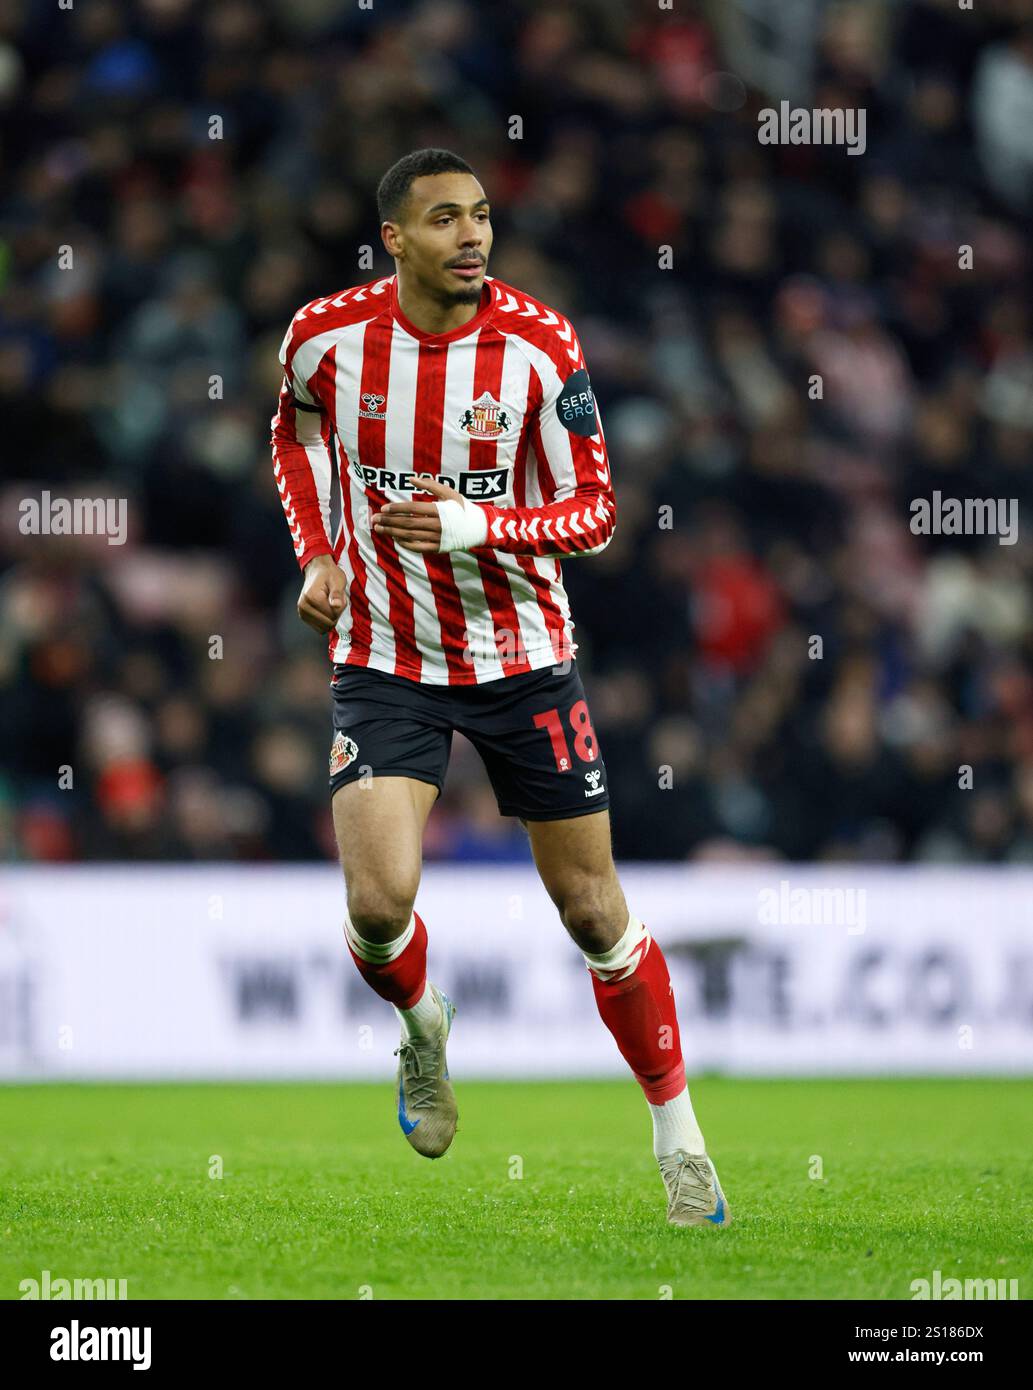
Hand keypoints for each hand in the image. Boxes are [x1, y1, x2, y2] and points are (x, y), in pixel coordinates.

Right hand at [297, 553, 346, 632]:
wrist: (316, 570)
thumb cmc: (329, 574)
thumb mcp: (337, 580)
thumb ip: (337, 594)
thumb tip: (336, 605)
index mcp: (312, 598)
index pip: (333, 615)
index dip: (340, 607)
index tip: (339, 596)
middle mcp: (304, 606)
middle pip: (328, 623)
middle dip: (336, 613)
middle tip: (335, 599)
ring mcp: (302, 612)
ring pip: (324, 627)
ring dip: (331, 617)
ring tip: (329, 603)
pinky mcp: (303, 616)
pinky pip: (319, 628)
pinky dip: (325, 620)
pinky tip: (325, 608)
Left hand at [373, 476, 488, 552]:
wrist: (478, 528)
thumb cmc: (462, 507)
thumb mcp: (449, 492)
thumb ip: (430, 485)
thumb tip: (411, 478)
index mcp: (440, 510)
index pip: (413, 509)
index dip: (396, 509)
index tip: (383, 508)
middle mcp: (437, 525)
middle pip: (408, 524)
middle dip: (389, 521)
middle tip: (374, 519)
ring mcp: (437, 538)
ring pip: (410, 536)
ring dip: (392, 532)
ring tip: (379, 528)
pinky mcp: (438, 548)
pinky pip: (418, 547)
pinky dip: (404, 543)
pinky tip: (394, 538)